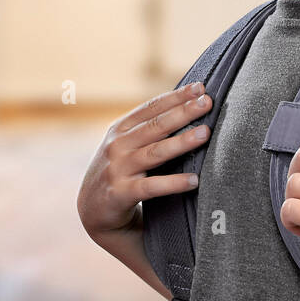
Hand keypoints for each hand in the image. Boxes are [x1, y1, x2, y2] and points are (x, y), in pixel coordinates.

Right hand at [76, 81, 213, 242]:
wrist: (92, 212)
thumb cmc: (119, 175)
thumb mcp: (126, 147)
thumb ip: (147, 131)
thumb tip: (186, 110)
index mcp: (120, 130)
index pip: (151, 108)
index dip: (176, 96)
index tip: (200, 87)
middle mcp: (117, 146)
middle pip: (156, 125)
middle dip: (183, 112)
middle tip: (207, 102)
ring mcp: (118, 169)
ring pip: (155, 152)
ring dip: (181, 141)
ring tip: (205, 133)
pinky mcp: (120, 194)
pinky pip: (151, 186)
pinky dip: (173, 183)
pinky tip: (194, 180)